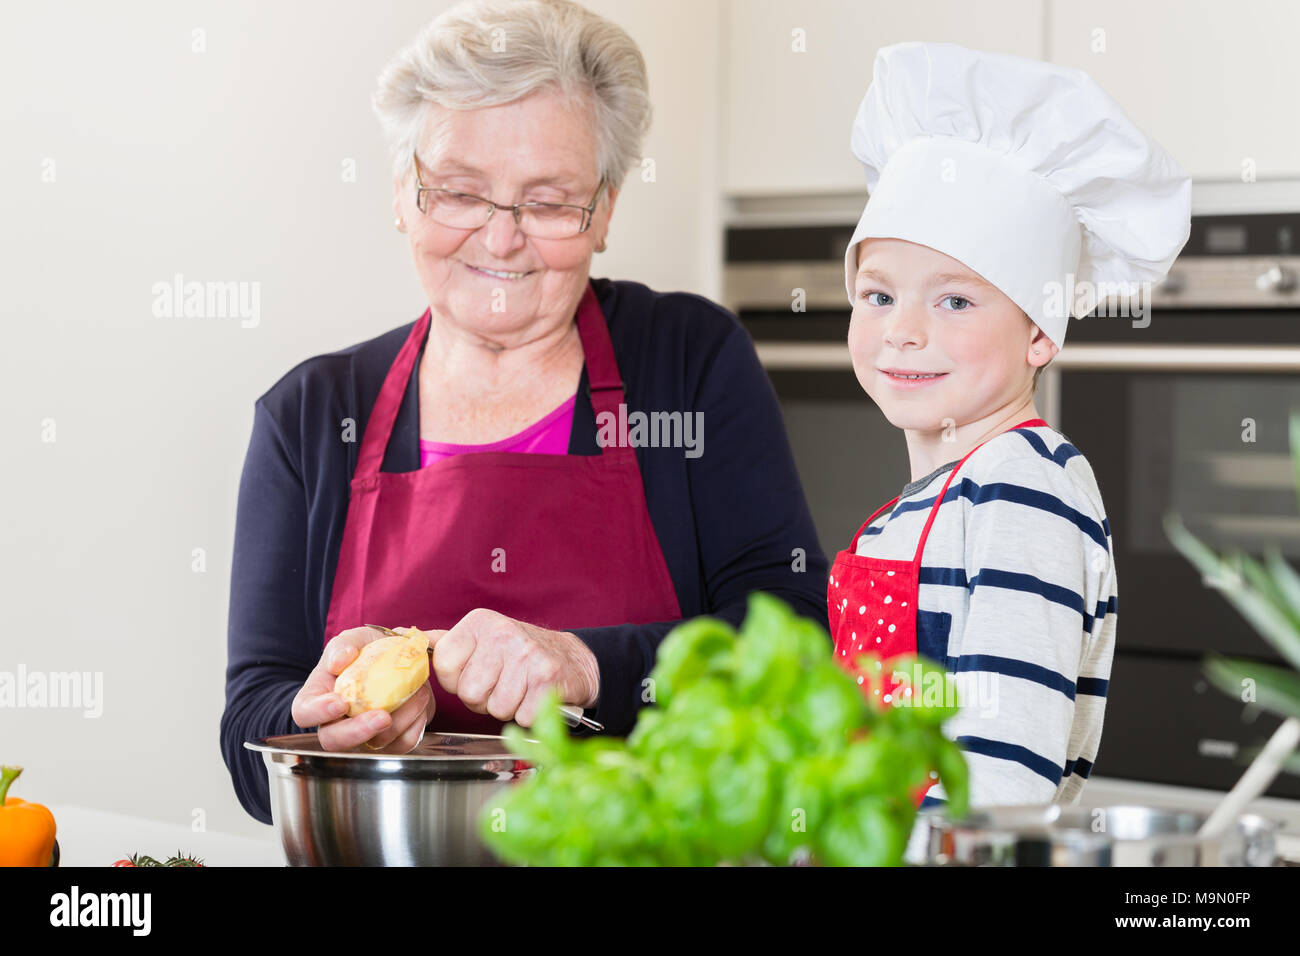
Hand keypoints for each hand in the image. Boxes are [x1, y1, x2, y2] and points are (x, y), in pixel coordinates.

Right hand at [291, 626, 437, 753]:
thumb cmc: (367, 651)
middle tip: (382, 717)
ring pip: (373, 746)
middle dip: (358, 732)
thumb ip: (342, 646)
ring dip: (400, 722)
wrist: (401, 659)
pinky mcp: (390, 741)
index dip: (318, 713)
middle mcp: (336, 722)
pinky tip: (421, 703)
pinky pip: (402, 745)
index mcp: (318, 697)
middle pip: (333, 741)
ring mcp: (363, 736)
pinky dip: (416, 725)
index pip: (303, 713)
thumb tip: (339, 661)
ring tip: (417, 693)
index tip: (341, 703)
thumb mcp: (353, 640)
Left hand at [431, 608, 599, 725]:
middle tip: (503, 684)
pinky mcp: (548, 678)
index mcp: (479, 622)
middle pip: (469, 692)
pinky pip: (521, 717)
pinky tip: (535, 696)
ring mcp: (527, 655)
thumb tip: (402, 635)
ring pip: (496, 708)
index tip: (478, 673)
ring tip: (520, 689)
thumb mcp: (482, 639)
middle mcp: (502, 633)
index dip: (458, 681)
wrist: (572, 660)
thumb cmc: (519, 655)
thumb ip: (445, 643)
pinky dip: (529, 715)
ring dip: (508, 708)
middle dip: (484, 698)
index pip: (443, 666)